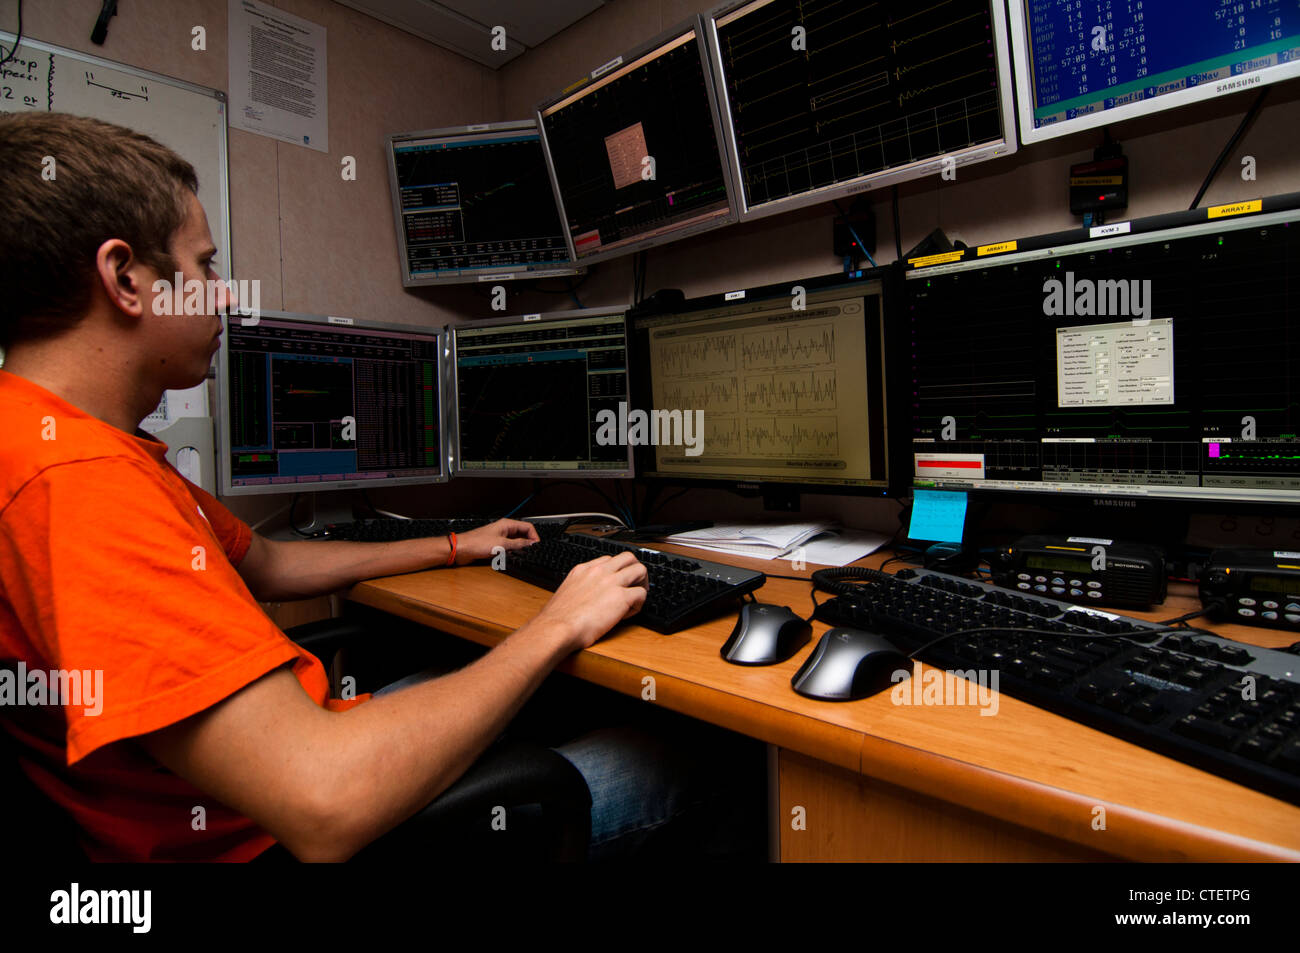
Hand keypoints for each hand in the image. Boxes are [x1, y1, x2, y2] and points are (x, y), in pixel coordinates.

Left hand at [453, 519, 539, 564]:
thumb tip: (531, 544)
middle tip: (531, 552)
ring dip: (519, 548)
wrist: (463, 549)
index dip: (534, 536)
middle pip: (523, 534)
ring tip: (521, 555)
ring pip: (516, 542)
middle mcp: (504, 529)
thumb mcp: (501, 544)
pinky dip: (512, 552)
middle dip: (528, 542)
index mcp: (507, 524)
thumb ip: (518, 544)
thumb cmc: (477, 542)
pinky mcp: (496, 545)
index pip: (527, 527)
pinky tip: (511, 557)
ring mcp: (500, 537)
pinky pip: (509, 548)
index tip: (536, 546)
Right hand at [532, 552, 647, 652]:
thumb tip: (585, 597)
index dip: (616, 572)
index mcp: (584, 570)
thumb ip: (578, 588)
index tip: (615, 584)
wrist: (558, 628)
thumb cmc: (558, 618)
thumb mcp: (566, 592)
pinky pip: (641, 594)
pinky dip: (639, 604)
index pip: (608, 560)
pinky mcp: (622, 597)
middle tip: (634, 585)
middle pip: (628, 558)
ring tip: (636, 598)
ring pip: (640, 570)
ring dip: (642, 583)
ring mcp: (612, 582)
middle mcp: (599, 572)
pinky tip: (628, 613)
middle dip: (635, 570)